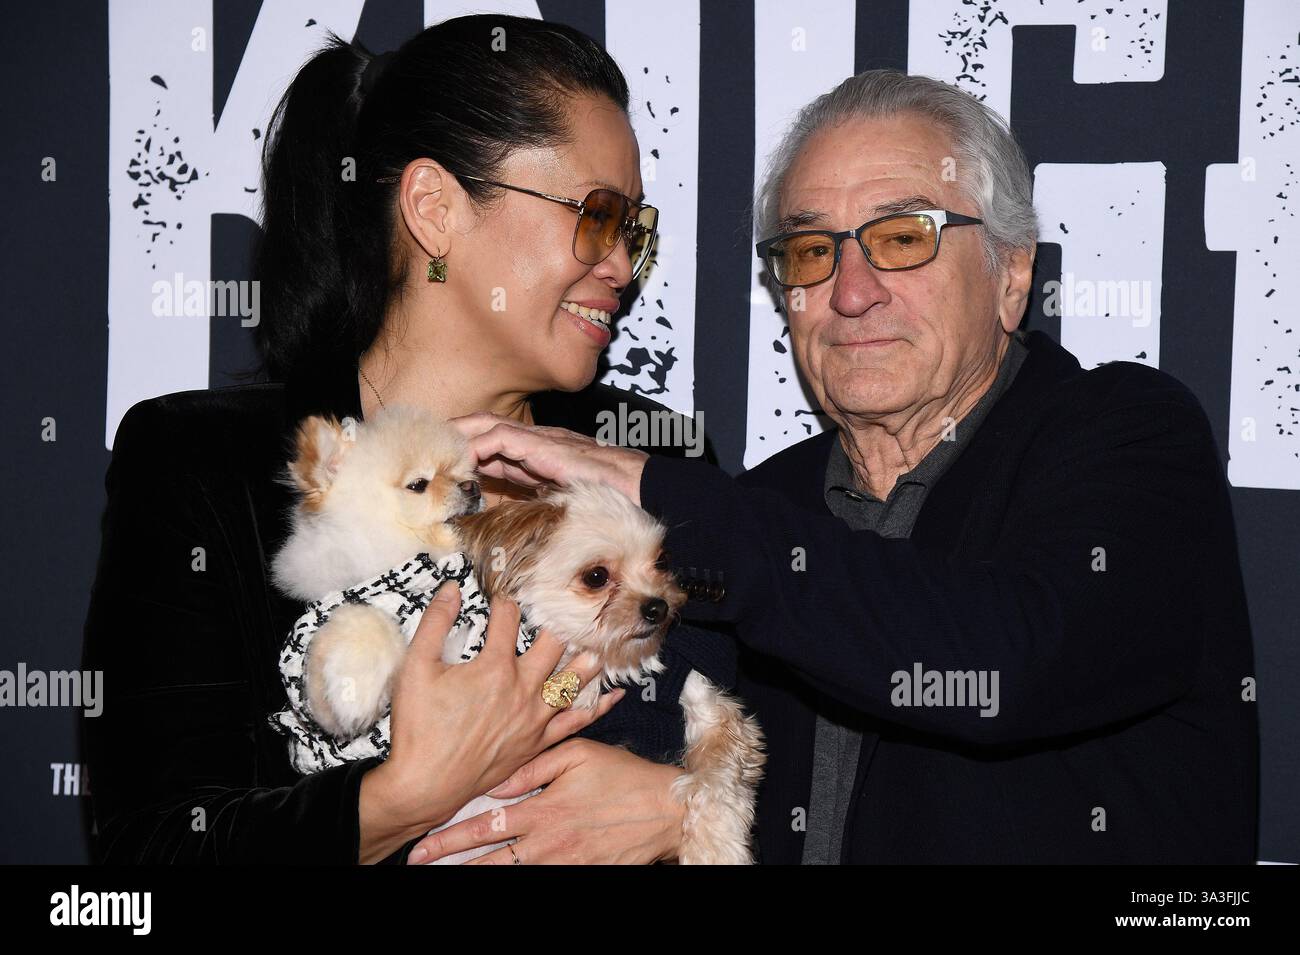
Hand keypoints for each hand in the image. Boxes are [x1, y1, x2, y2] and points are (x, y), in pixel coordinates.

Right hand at [358, 583, 622, 862]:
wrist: (425, 784)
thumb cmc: (419, 728)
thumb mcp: (416, 667)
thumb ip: (434, 623)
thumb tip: (451, 589)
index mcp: (494, 667)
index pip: (507, 621)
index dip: (504, 604)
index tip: (501, 600)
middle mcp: (521, 689)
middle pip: (552, 646)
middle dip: (556, 627)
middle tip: (562, 614)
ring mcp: (534, 718)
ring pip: (571, 682)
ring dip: (585, 661)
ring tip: (597, 645)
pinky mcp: (537, 743)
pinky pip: (576, 722)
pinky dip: (598, 707)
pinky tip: (615, 696)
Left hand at [406, 738, 686, 864]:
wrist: (666, 808)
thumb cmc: (623, 775)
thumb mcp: (578, 755)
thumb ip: (534, 764)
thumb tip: (495, 778)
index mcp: (544, 808)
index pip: (486, 825)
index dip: (450, 838)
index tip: (421, 845)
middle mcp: (549, 841)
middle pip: (490, 859)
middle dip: (451, 863)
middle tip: (419, 866)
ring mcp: (565, 863)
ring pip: (512, 876)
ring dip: (479, 876)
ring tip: (449, 878)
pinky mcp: (582, 874)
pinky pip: (543, 883)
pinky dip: (518, 883)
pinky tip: (501, 883)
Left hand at [449, 412, 648, 504]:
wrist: (643, 487)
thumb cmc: (612, 499)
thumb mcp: (565, 502)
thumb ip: (539, 503)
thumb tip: (515, 518)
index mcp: (543, 455)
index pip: (497, 444)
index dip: (470, 448)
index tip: (447, 460)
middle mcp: (539, 442)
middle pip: (487, 428)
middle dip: (458, 434)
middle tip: (430, 444)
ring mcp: (542, 440)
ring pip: (489, 426)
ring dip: (460, 435)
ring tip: (436, 446)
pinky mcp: (543, 446)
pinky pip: (500, 438)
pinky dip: (477, 445)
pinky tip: (461, 458)